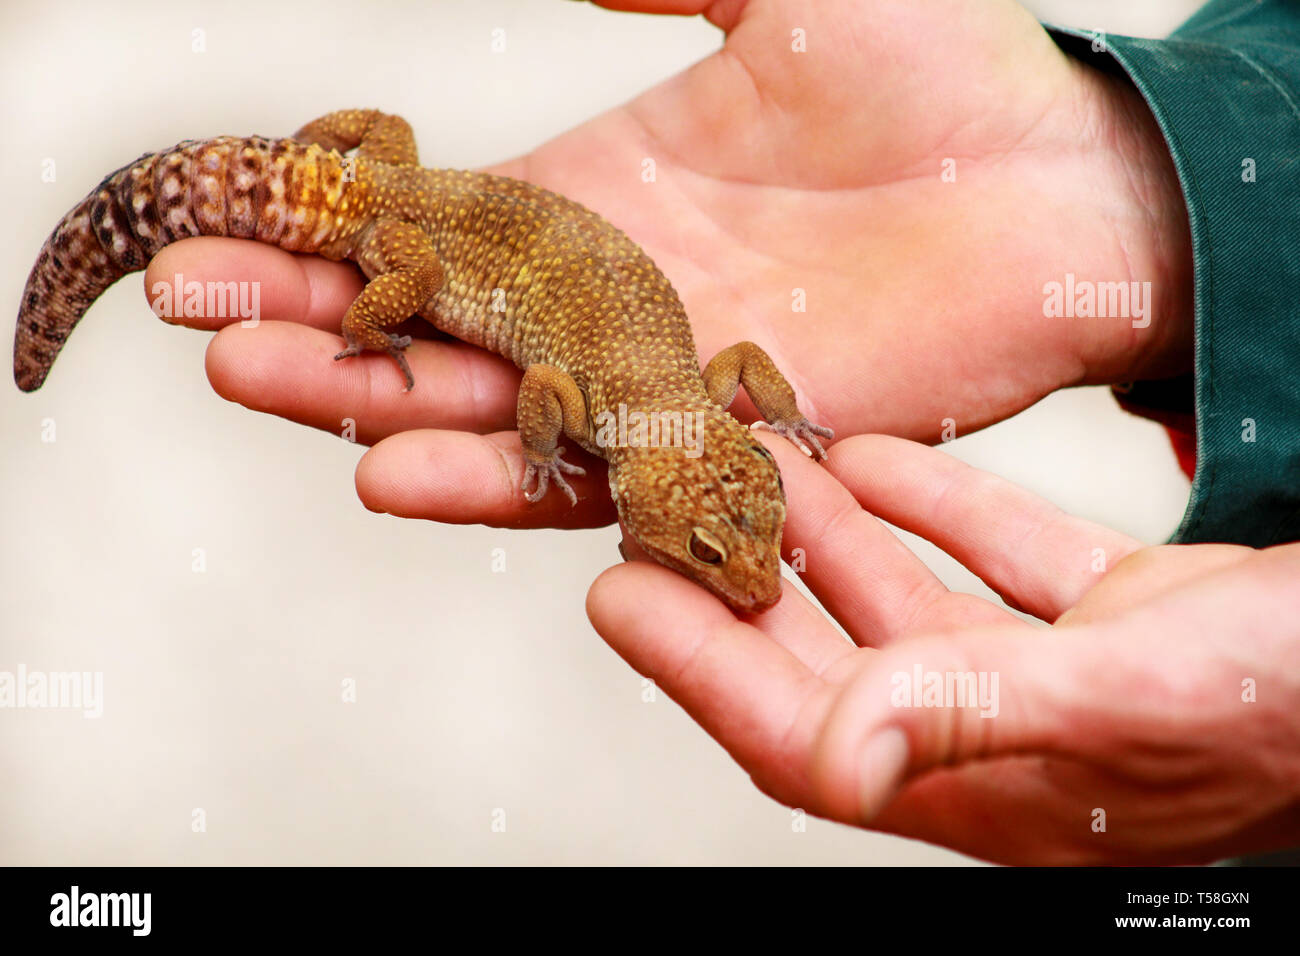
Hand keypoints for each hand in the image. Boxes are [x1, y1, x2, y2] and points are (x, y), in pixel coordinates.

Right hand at [143, 0, 1192, 530]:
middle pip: (426, 321)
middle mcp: (602, 300)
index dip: (328, 224)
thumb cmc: (942, 70)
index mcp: (594, 197)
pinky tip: (393, 466)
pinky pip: (586, 474)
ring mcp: (655, 378)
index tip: (224, 217)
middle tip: (190, 306)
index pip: (428, 223)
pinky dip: (489, 474)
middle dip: (308, 312)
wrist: (1054, 185)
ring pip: (480, 406)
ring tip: (251, 377)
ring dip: (362, 395)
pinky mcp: (717, 446)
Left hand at [590, 434, 1299, 863]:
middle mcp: (1007, 736)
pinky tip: (879, 461)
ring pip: (907, 604)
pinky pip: (993, 560)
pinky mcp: (1112, 621)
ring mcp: (1058, 675)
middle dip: (740, 588)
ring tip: (756, 465)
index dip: (696, 667)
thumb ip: (975, 717)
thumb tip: (834, 760)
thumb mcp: (1130, 695)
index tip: (615, 592)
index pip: (797, 733)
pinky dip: (934, 510)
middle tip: (660, 510)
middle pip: (829, 664)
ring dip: (828, 539)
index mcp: (987, 781)